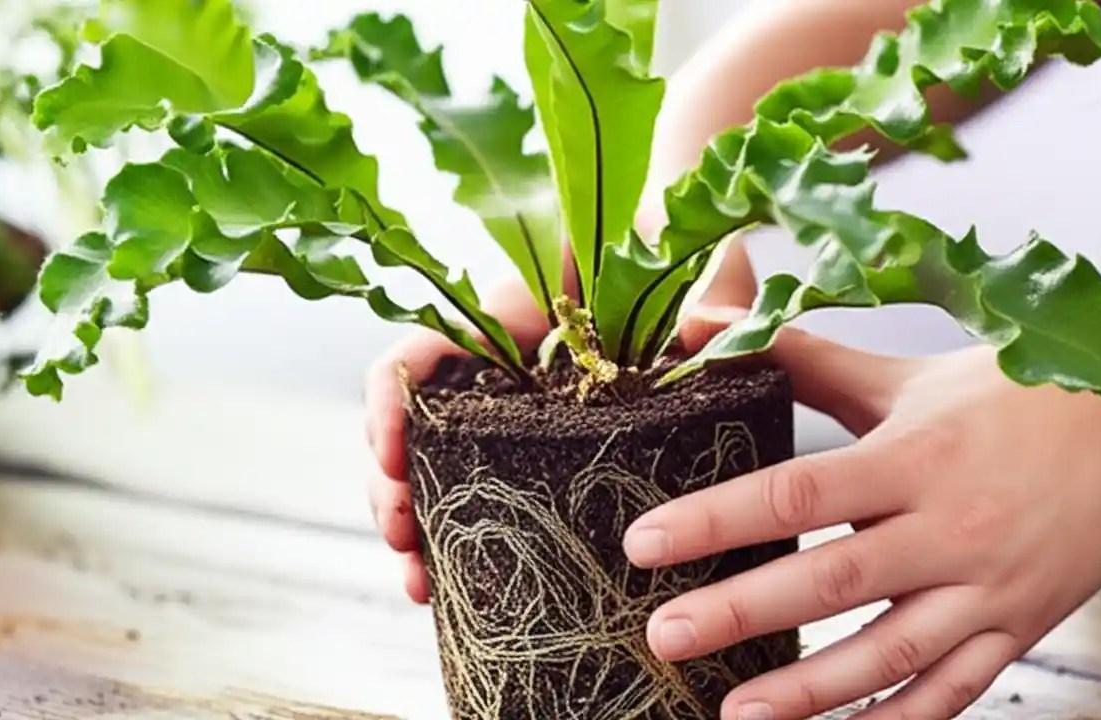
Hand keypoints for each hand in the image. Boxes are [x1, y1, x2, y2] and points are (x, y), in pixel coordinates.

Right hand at [364, 239, 757, 602]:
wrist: (692, 253)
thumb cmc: (682, 246)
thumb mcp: (700, 265)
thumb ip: (709, 293)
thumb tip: (704, 331)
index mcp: (521, 313)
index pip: (430, 348)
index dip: (393, 398)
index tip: (391, 452)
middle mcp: (506, 364)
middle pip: (419, 423)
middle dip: (394, 485)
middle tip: (406, 542)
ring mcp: (522, 410)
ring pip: (443, 466)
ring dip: (419, 523)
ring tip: (423, 584)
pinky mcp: (549, 448)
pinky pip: (492, 491)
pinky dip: (465, 538)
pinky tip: (458, 585)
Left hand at [624, 306, 1100, 719]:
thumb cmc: (999, 396)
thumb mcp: (898, 375)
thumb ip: (797, 354)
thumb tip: (702, 321)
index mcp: (912, 456)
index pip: (798, 492)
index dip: (716, 519)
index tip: (644, 543)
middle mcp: (950, 525)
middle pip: (833, 580)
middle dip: (741, 613)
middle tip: (664, 637)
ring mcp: (989, 586)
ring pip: (892, 651)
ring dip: (811, 690)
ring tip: (735, 712)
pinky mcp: (1019, 627)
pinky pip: (955, 689)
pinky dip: (898, 719)